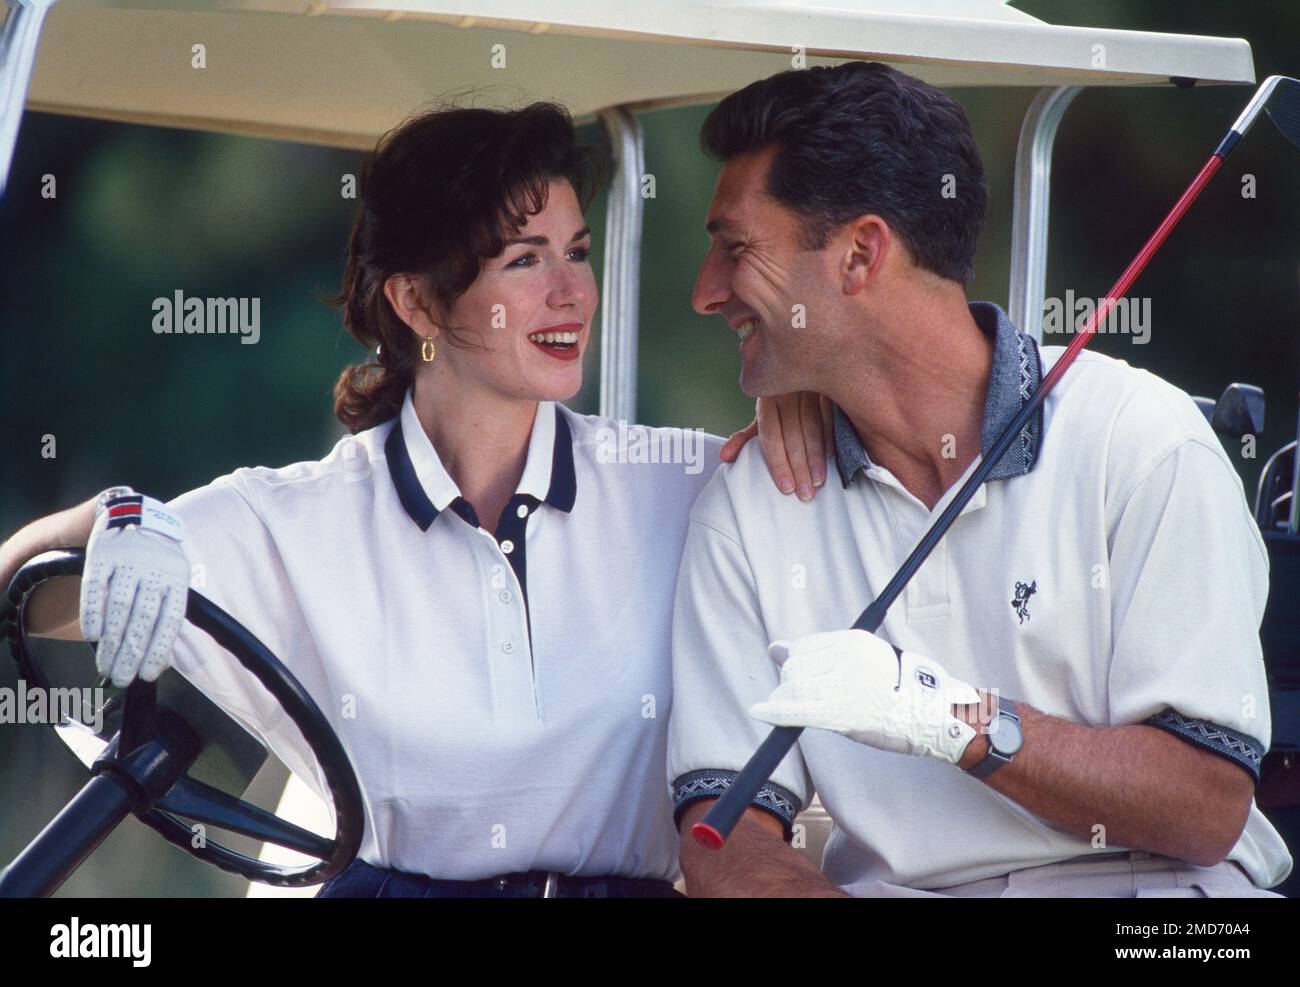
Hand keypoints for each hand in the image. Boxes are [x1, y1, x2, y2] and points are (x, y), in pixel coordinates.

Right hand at [80, 493, 189, 686]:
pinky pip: (96, 587)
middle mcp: (154, 570)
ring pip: (120, 607)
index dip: (158, 649)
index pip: (170, 620)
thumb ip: (170, 618)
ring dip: (111, 640)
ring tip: (105, 665)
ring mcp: (128, 561)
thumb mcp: (174, 582)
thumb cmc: (158, 562)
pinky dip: (93, 613)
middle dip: (131, 653)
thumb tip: (173, 663)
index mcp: (177, 579)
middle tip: (121, 678)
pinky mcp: (102, 555)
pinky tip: (92, 636)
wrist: (136, 515)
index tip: (147, 675)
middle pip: (143, 618)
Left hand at [720, 392, 833, 500]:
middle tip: (805, 494)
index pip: (770, 435)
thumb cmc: (783, 394)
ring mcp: (809, 387)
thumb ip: (746, 436)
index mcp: (768, 399)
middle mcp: (787, 392)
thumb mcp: (764, 411)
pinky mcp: (829, 386)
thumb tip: (724, 457)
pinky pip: (830, 413)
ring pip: (812, 426)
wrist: (802, 358)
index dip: (778, 463)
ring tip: (818, 481)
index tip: (786, 488)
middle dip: (799, 467)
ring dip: (815, 456)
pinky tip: (831, 455)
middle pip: (792, 435)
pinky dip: (830, 435)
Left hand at [750, 629, 980, 764]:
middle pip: (796, 666)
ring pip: (795, 687)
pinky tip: (760, 711)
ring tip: (788, 707)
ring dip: (785, 699)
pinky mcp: (845, 713)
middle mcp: (848, 659)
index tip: (797, 675)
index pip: (804, 646)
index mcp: (854, 641)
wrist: (936, 713)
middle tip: (794, 697)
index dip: (795, 663)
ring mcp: (847, 686)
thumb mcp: (866, 657)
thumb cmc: (901, 688)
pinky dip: (776, 711)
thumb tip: (774, 646)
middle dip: (789, 682)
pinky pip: (801, 710)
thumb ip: (823, 652)